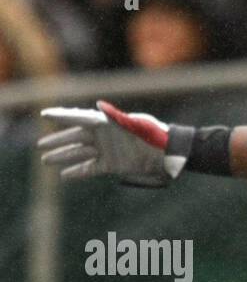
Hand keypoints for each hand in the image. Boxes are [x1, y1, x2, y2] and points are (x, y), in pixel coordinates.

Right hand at [40, 100, 189, 186]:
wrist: (171, 154)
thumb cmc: (155, 135)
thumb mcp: (137, 124)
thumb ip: (118, 116)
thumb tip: (99, 105)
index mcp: (107, 122)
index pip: (79, 117)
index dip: (61, 116)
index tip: (44, 114)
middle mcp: (104, 136)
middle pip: (75, 137)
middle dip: (58, 141)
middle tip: (40, 145)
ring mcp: (107, 151)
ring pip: (80, 153)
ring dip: (63, 157)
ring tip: (46, 160)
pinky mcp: (112, 165)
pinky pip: (90, 169)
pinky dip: (78, 172)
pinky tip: (64, 175)